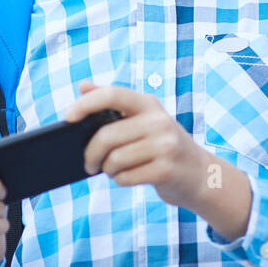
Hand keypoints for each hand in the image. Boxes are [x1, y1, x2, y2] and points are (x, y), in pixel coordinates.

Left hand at [71, 82, 211, 210]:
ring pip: (114, 160)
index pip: (112, 94)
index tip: (67, 117)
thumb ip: (114, 103)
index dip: (86, 104)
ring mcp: (165, 145)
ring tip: (113, 170)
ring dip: (107, 169)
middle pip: (106, 136)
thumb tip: (83, 86)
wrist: (200, 174)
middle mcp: (159, 120)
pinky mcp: (166, 170)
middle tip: (88, 164)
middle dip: (91, 154)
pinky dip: (120, 180)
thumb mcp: (144, 118)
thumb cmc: (162, 144)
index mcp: (149, 103)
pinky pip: (125, 177)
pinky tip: (128, 177)